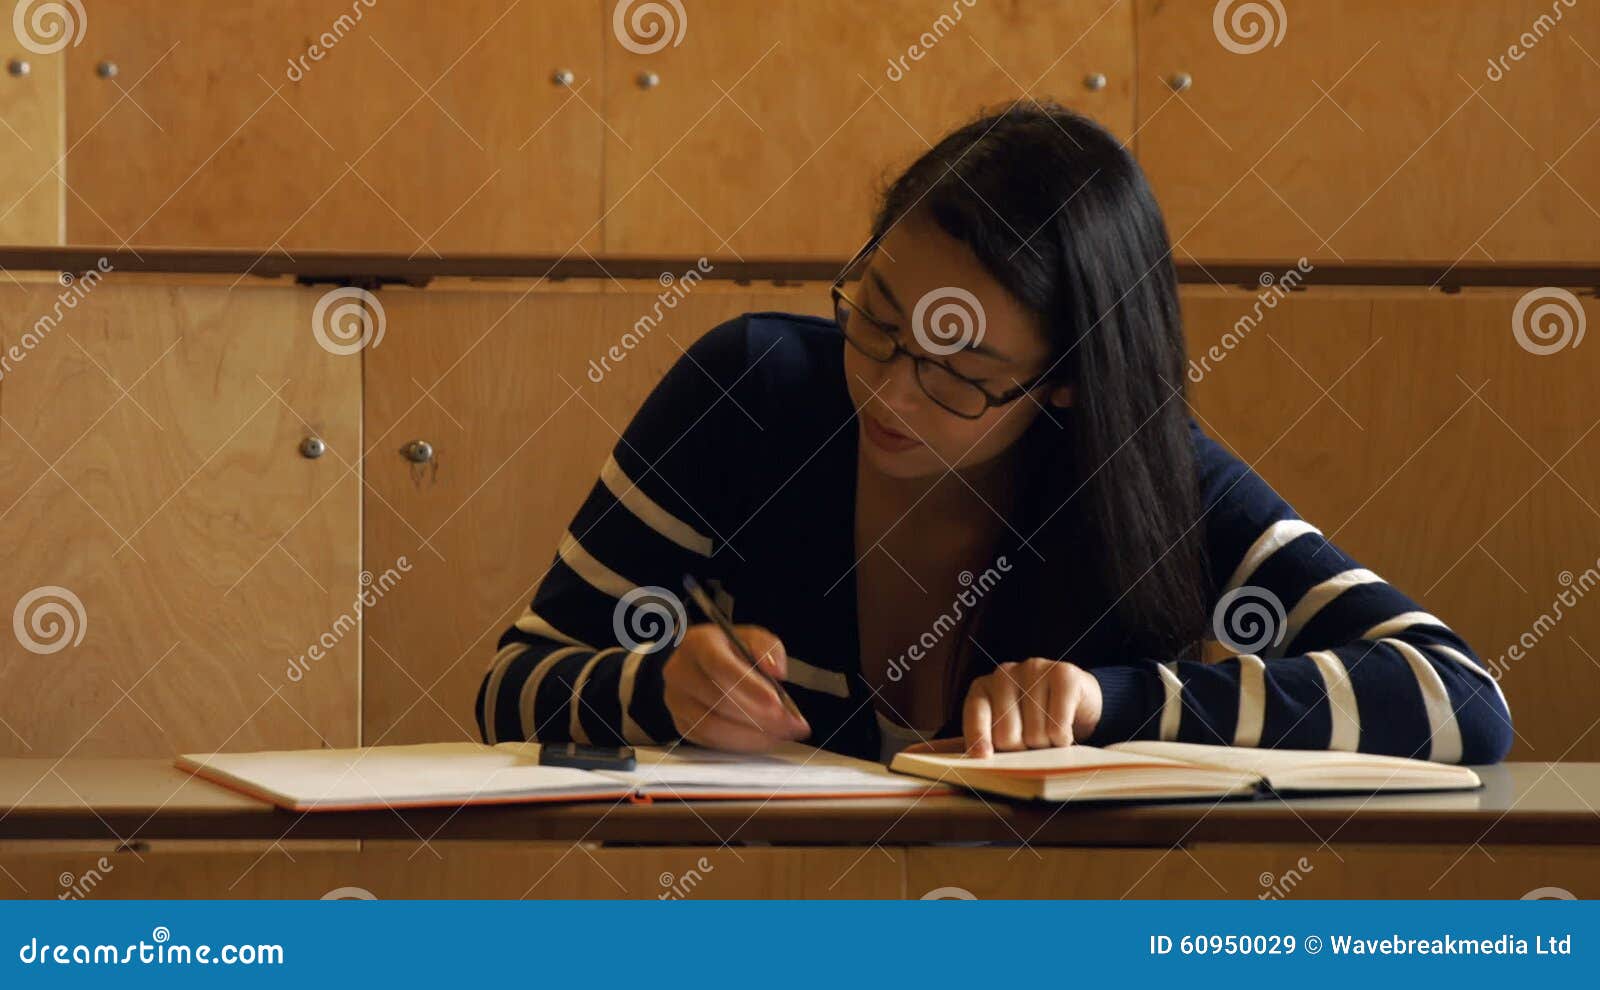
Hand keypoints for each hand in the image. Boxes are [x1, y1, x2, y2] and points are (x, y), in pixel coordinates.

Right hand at [662, 623, 809, 751]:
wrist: (697, 662)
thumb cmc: (726, 650)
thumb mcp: (750, 637)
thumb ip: (768, 648)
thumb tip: (776, 671)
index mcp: (698, 645)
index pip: (721, 668)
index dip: (750, 688)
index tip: (778, 703)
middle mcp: (681, 673)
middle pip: (720, 702)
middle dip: (761, 717)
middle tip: (791, 724)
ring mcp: (677, 702)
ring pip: (714, 727)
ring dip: (753, 736)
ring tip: (783, 734)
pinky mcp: (683, 725)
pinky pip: (711, 741)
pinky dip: (741, 744)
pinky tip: (763, 739)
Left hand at [961, 658, 1101, 757]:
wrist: (1079, 704)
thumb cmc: (1035, 723)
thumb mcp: (1007, 732)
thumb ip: (989, 742)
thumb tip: (975, 757)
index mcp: (983, 688)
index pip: (976, 713)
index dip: (979, 736)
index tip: (984, 756)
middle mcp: (1004, 673)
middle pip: (1007, 734)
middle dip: (1021, 750)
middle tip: (1031, 744)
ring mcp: (1034, 669)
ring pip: (1035, 733)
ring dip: (1046, 745)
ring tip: (1049, 735)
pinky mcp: (1064, 674)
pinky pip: (1058, 725)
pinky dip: (1063, 739)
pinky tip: (1065, 732)